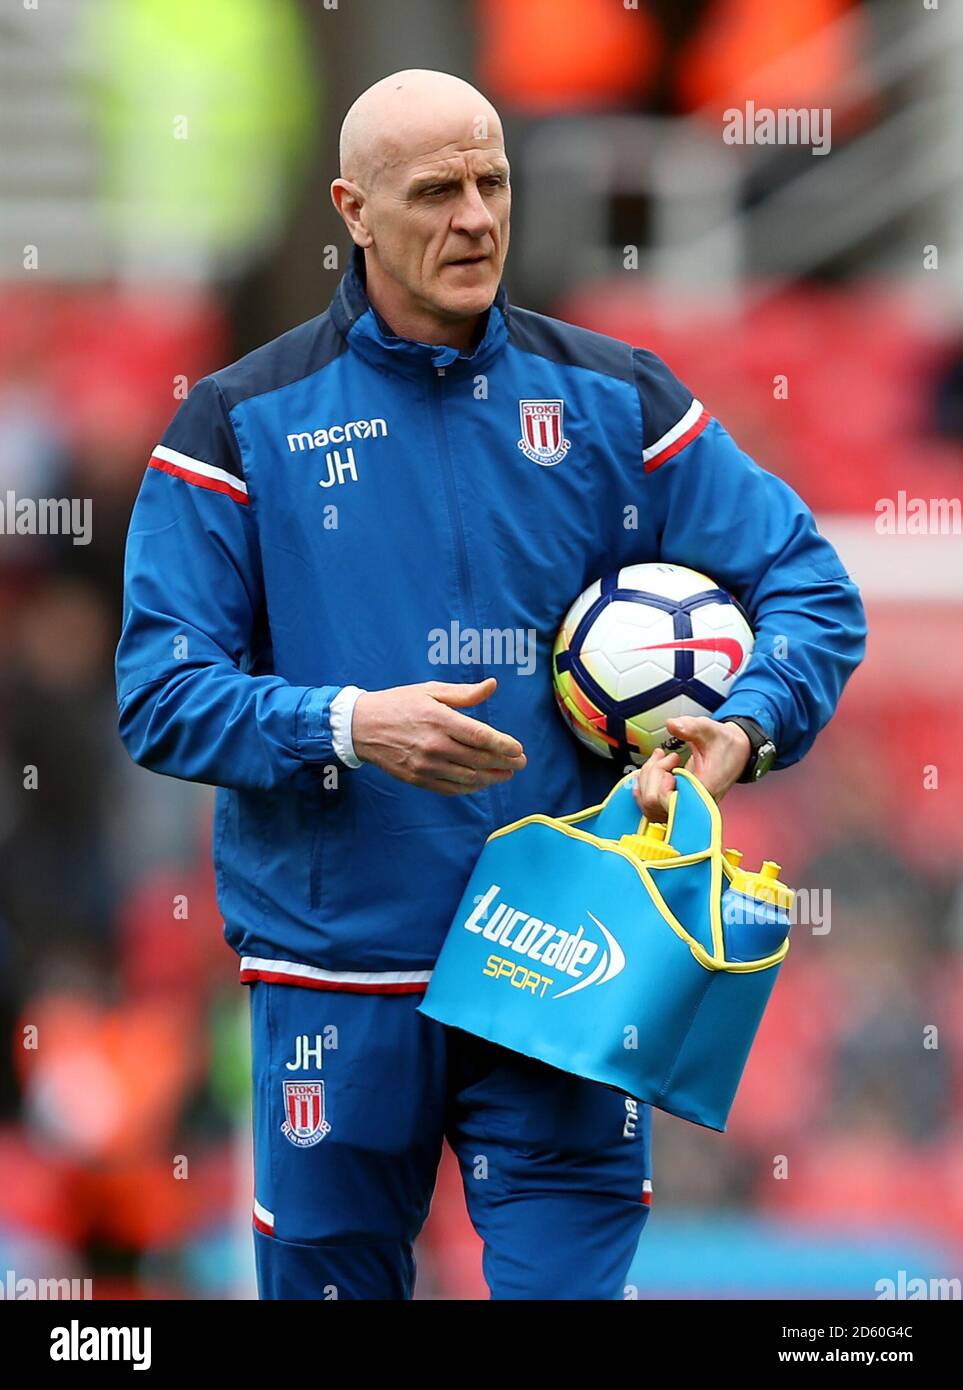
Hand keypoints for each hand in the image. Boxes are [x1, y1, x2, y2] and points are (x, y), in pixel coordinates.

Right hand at [351, 677, 526, 795]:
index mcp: (439, 720)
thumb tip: (492, 686)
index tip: (518, 749)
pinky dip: (469, 787)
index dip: (503, 745)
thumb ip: (464, 694)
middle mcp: (434, 745)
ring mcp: (425, 765)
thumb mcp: (430, 691)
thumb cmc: (398, 704)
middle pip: (479, 759)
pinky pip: (450, 788)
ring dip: (491, 778)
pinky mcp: (417, 778)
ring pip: (468, 777)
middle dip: (504, 763)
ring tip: (506, 774)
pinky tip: (481, 782)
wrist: (362, 726)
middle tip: (520, 763)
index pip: (480, 736)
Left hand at [632, 716, 750, 822]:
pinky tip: (653, 769)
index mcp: (702, 790)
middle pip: (653, 803)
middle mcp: (693, 803)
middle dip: (651, 774)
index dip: (660, 782)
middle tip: (662, 756)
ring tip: (659, 760)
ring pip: (649, 805)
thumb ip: (690, 727)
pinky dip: (647, 785)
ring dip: (647, 779)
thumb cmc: (726, 745)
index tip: (670, 763)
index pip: (667, 801)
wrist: (737, 752)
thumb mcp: (710, 730)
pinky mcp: (678, 802)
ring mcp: (685, 805)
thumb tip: (672, 724)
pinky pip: (653, 803)